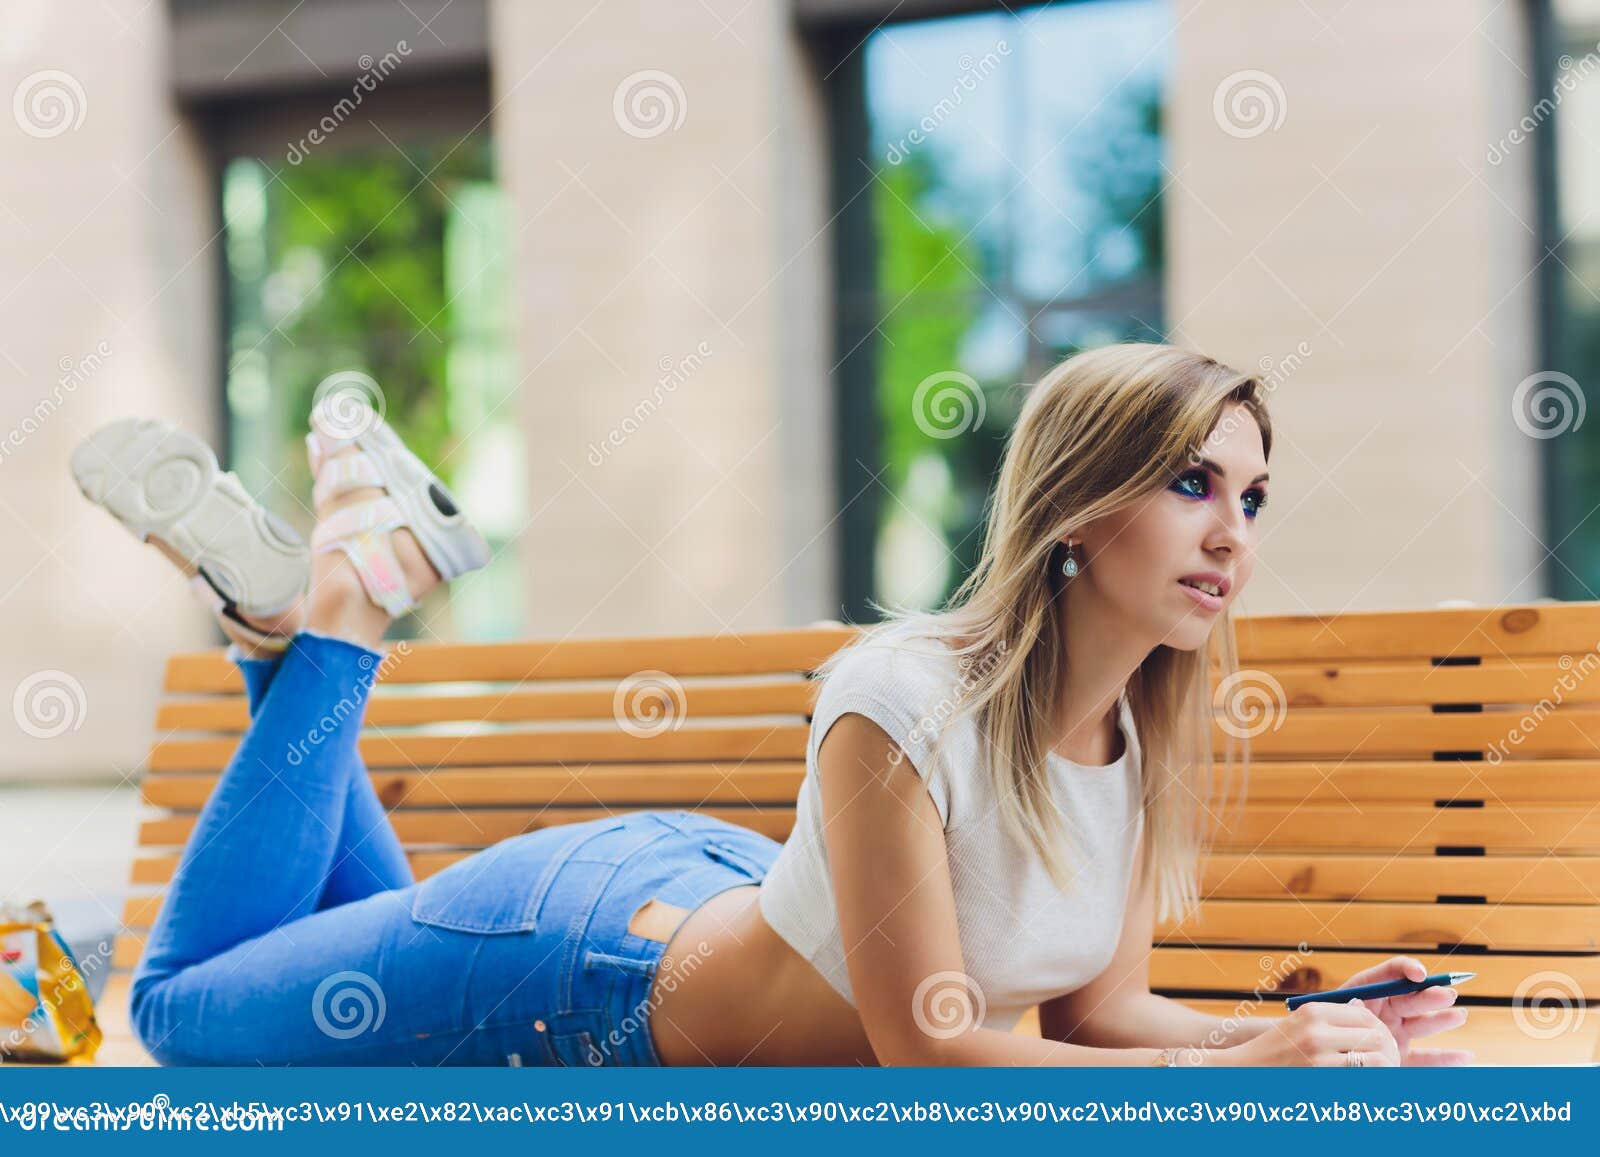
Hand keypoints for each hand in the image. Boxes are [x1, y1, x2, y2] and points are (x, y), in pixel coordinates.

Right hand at [1223, 999, 1400, 1066]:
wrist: (1244, 1072)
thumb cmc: (1274, 1052)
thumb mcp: (1299, 1025)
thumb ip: (1331, 1020)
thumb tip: (1367, 1015)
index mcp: (1314, 1010)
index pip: (1366, 1015)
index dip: (1380, 1030)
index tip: (1383, 1044)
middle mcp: (1318, 1029)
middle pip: (1377, 1036)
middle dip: (1390, 1052)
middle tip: (1391, 1064)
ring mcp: (1319, 1056)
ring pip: (1377, 1060)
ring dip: (1387, 1069)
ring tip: (1385, 1076)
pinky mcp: (1321, 1078)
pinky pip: (1363, 1079)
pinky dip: (1373, 1083)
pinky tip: (1370, 1086)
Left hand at [1332, 956, 1472, 1065]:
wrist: (1319, 1055)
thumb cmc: (1323, 1026)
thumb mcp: (1332, 1010)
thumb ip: (1347, 1005)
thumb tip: (1358, 1000)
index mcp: (1368, 990)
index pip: (1389, 973)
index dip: (1405, 969)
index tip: (1418, 974)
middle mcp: (1385, 1010)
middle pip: (1411, 999)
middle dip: (1429, 995)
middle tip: (1447, 994)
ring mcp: (1395, 1033)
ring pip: (1423, 1025)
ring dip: (1442, 1020)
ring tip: (1459, 1015)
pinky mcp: (1401, 1057)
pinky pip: (1426, 1058)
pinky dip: (1446, 1059)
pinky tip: (1466, 1056)